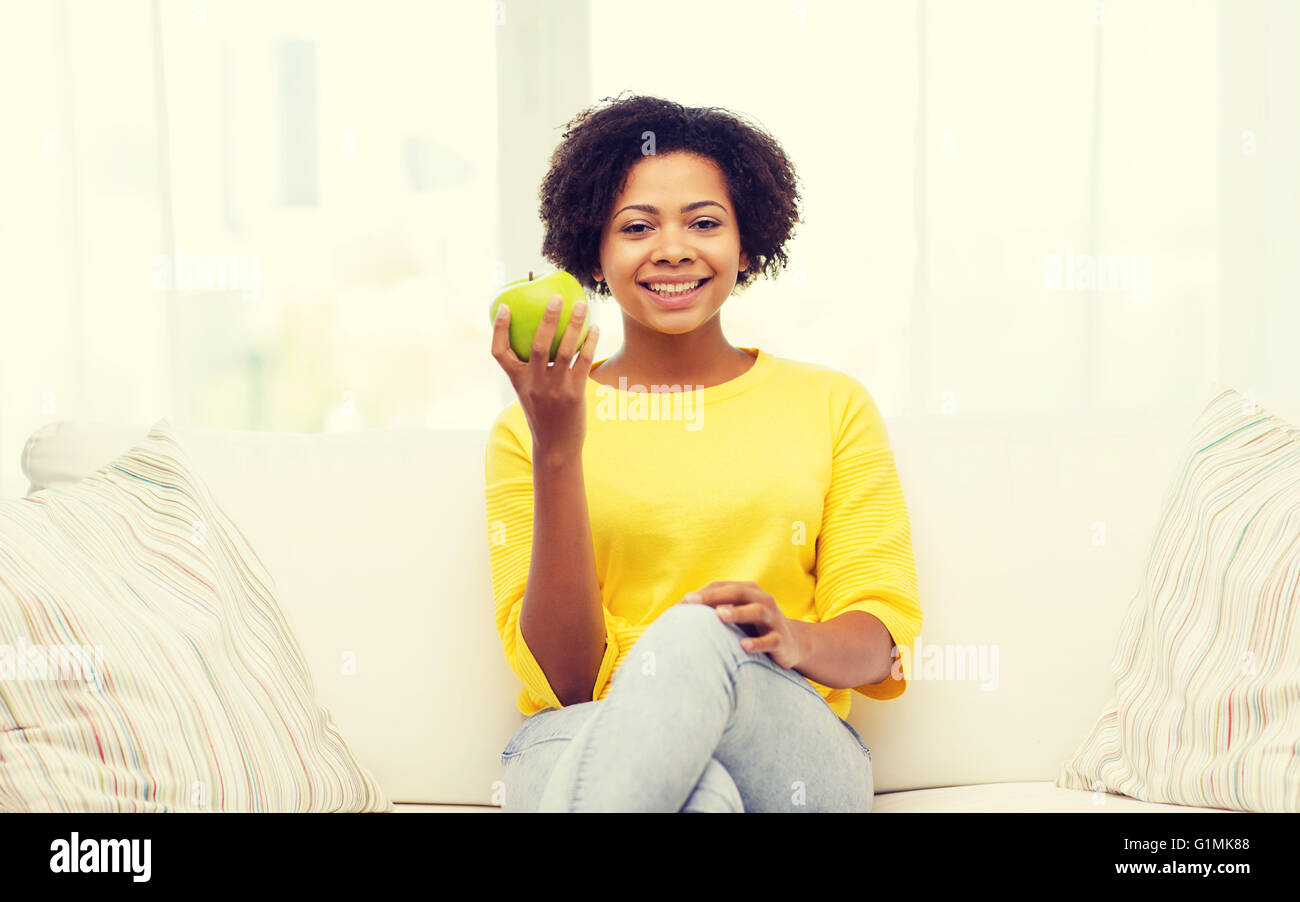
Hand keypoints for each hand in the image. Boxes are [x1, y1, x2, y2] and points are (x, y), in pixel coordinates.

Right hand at [490, 294, 599, 463]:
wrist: (556, 447)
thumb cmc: (543, 415)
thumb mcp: (529, 393)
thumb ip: (532, 370)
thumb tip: (543, 338)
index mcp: (517, 381)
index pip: (499, 353)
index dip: (498, 329)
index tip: (503, 308)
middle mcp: (533, 384)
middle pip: (538, 344)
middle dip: (547, 318)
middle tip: (556, 297)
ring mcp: (554, 389)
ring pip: (564, 350)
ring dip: (574, 325)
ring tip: (582, 306)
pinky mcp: (574, 394)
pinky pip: (582, 362)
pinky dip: (589, 343)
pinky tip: (595, 329)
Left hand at [678, 581, 805, 669]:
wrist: (792, 644)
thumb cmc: (753, 627)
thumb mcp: (736, 616)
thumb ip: (714, 611)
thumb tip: (677, 613)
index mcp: (748, 592)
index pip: (722, 587)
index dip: (702, 593)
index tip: (681, 603)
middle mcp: (762, 600)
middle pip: (738, 592)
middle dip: (714, 596)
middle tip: (692, 602)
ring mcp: (773, 619)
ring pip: (756, 611)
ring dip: (737, 612)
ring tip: (719, 615)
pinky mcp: (781, 640)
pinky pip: (770, 640)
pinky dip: (757, 642)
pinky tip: (743, 647)